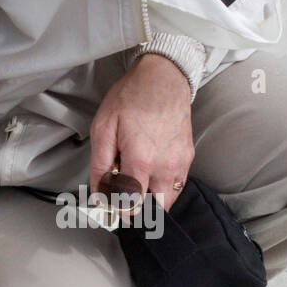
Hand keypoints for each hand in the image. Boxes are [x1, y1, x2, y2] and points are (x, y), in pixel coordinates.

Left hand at [89, 54, 193, 212]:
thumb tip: (99, 195)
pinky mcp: (188, 158)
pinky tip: (151, 172)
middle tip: (123, 194)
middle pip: (153, 209)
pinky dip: (163, 187)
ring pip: (167, 200)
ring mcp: (180, 163)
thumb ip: (100, 166)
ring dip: (151, 199)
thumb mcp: (103, 128)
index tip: (111, 205)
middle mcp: (165, 166)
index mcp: (141, 160)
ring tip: (137, 182)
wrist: (163, 77)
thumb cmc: (132, 98)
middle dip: (137, 208)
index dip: (119, 209)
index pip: (131, 205)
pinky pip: (176, 185)